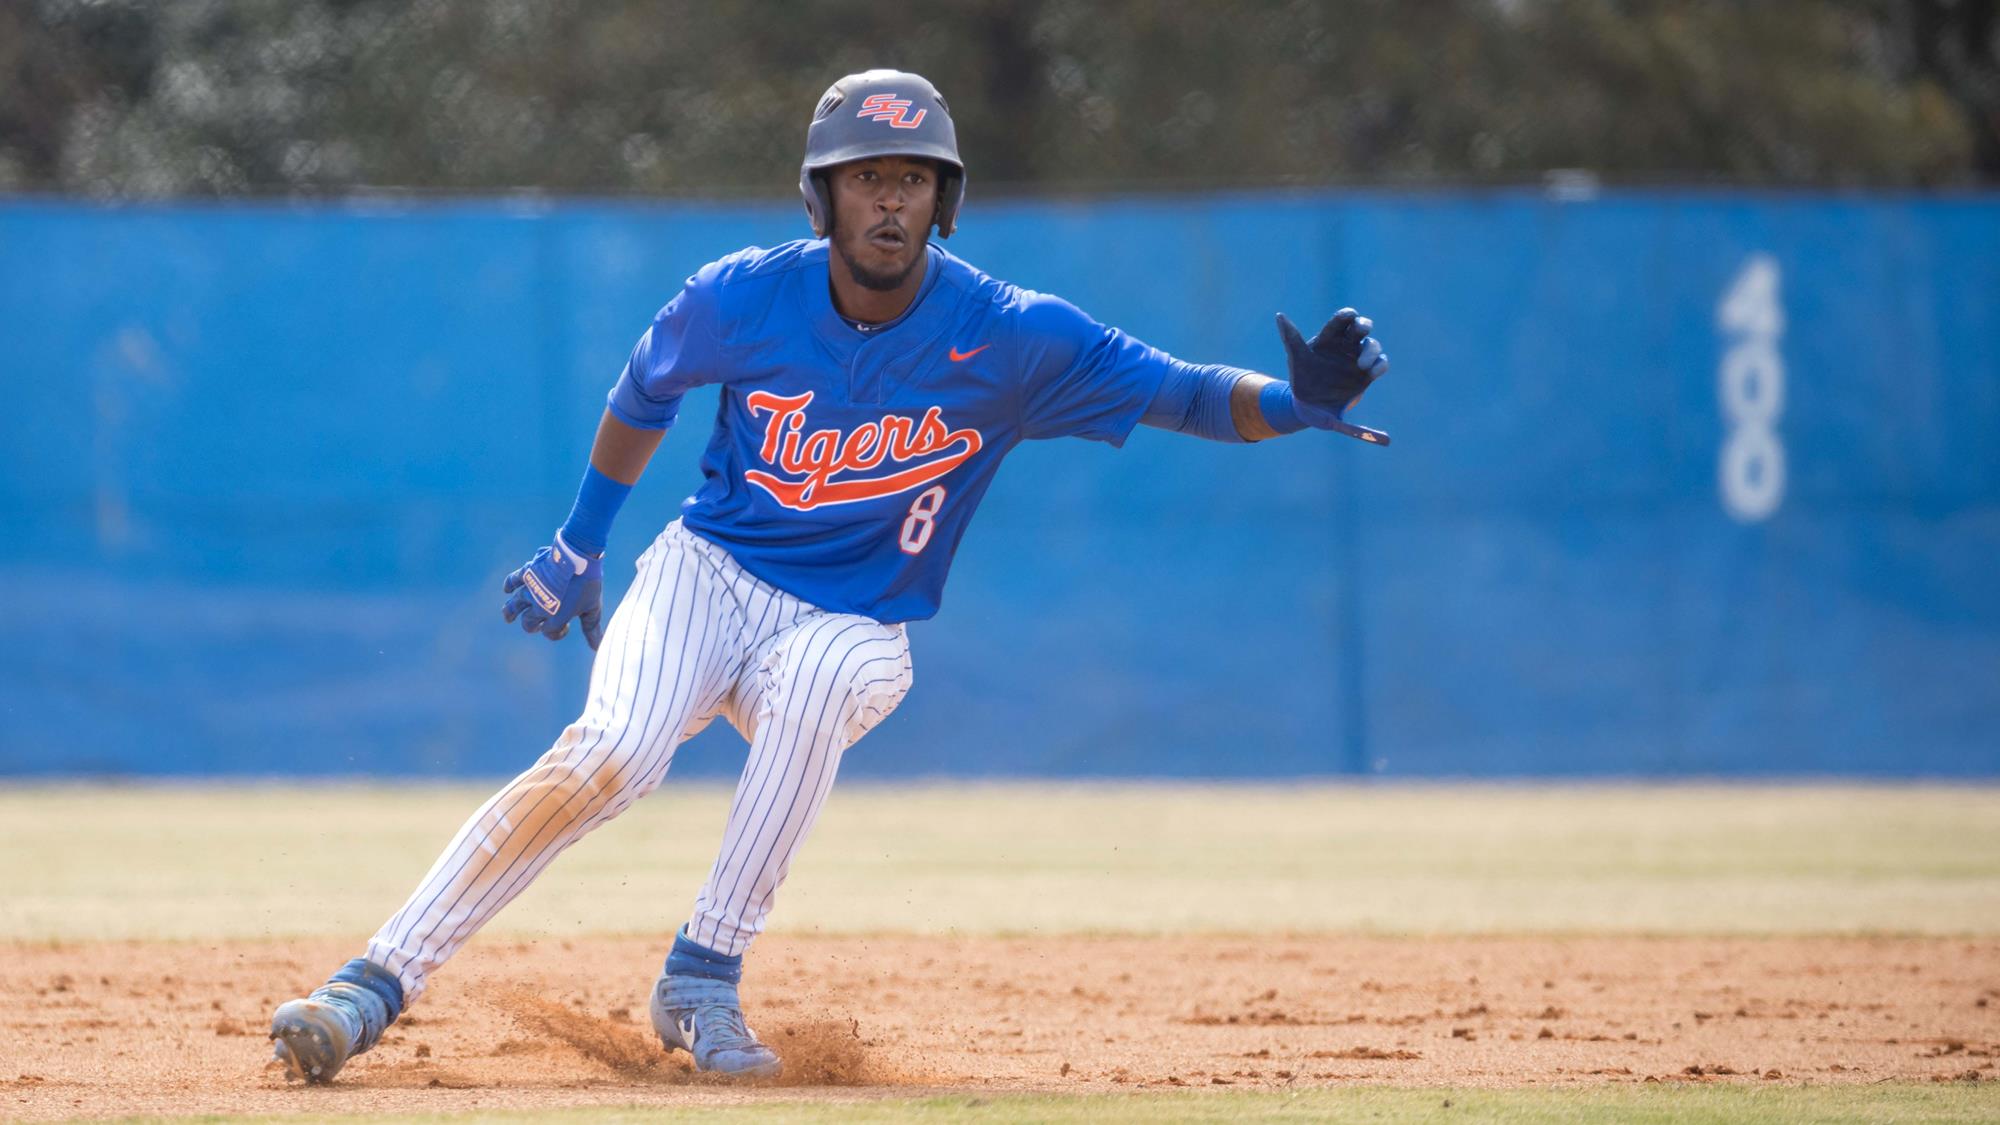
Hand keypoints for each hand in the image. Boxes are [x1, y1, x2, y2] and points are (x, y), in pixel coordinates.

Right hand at [502, 531, 604, 648]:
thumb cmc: (587, 584)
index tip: (566, 627)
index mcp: (555, 618)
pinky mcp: (527, 573)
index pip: (549, 633)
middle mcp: (538, 608)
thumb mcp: (593, 608)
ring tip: (508, 618)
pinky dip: (509, 585)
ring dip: (510, 612)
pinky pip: (513, 581)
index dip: (558, 633)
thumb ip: (592, 629)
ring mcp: (531, 590)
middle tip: (536, 624)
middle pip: (528, 623)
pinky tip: (508, 590)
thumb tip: (597, 649)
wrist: (579, 558)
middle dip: (532, 626)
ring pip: (514, 605)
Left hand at [1276, 308, 1390, 444]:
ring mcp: (1358, 358)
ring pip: (1372, 345)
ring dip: (1371, 350)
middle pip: (1361, 327)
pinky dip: (1380, 366)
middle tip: (1363, 330)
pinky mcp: (1367, 373)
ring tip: (1362, 364)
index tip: (1349, 315)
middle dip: (1364, 325)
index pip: (1341, 320)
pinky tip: (1374, 373)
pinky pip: (1380, 364)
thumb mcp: (1296, 358)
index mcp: (1329, 338)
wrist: (1309, 405)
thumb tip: (1279, 316)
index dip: (1347, 315)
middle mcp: (1346, 345)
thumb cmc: (1302, 378)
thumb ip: (1291, 338)